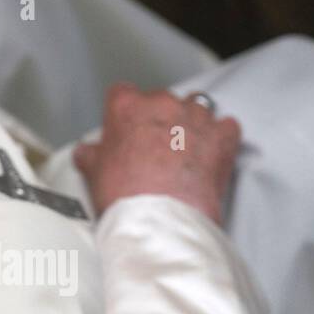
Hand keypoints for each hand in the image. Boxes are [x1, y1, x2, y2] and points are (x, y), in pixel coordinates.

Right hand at [73, 83, 240, 222]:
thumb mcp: (93, 172)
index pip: (122, 93)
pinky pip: (227, 126)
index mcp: (127, 107)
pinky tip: (212, 151)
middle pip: (161, 99)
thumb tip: (87, 153)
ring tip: (184, 148)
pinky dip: (221, 136)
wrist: (161, 220)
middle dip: (158, 118)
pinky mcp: (222, 138)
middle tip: (153, 144)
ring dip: (191, 123)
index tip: (125, 126)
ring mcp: (195, 119)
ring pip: (196, 107)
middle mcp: (162, 105)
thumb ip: (91, 154)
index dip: (123, 112)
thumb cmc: (127, 195)